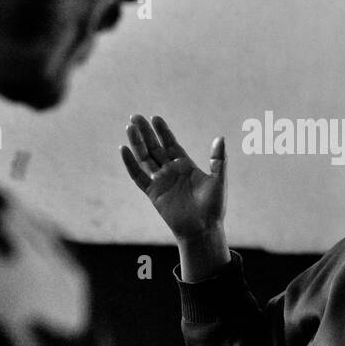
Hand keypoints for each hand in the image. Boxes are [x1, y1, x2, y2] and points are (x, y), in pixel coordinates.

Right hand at [121, 114, 225, 242]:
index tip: (155, 118)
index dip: (163, 131)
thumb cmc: (213, 206)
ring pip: (145, 158)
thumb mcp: (218, 180)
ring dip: (137, 143)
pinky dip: (130, 163)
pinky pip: (138, 176)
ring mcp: (161, 181)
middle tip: (136, 116)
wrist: (202, 229)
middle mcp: (171, 171)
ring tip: (129, 127)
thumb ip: (218, 160)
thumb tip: (220, 138)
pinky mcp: (153, 193)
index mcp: (185, 165)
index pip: (171, 144)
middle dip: (146, 132)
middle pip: (155, 147)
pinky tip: (124, 150)